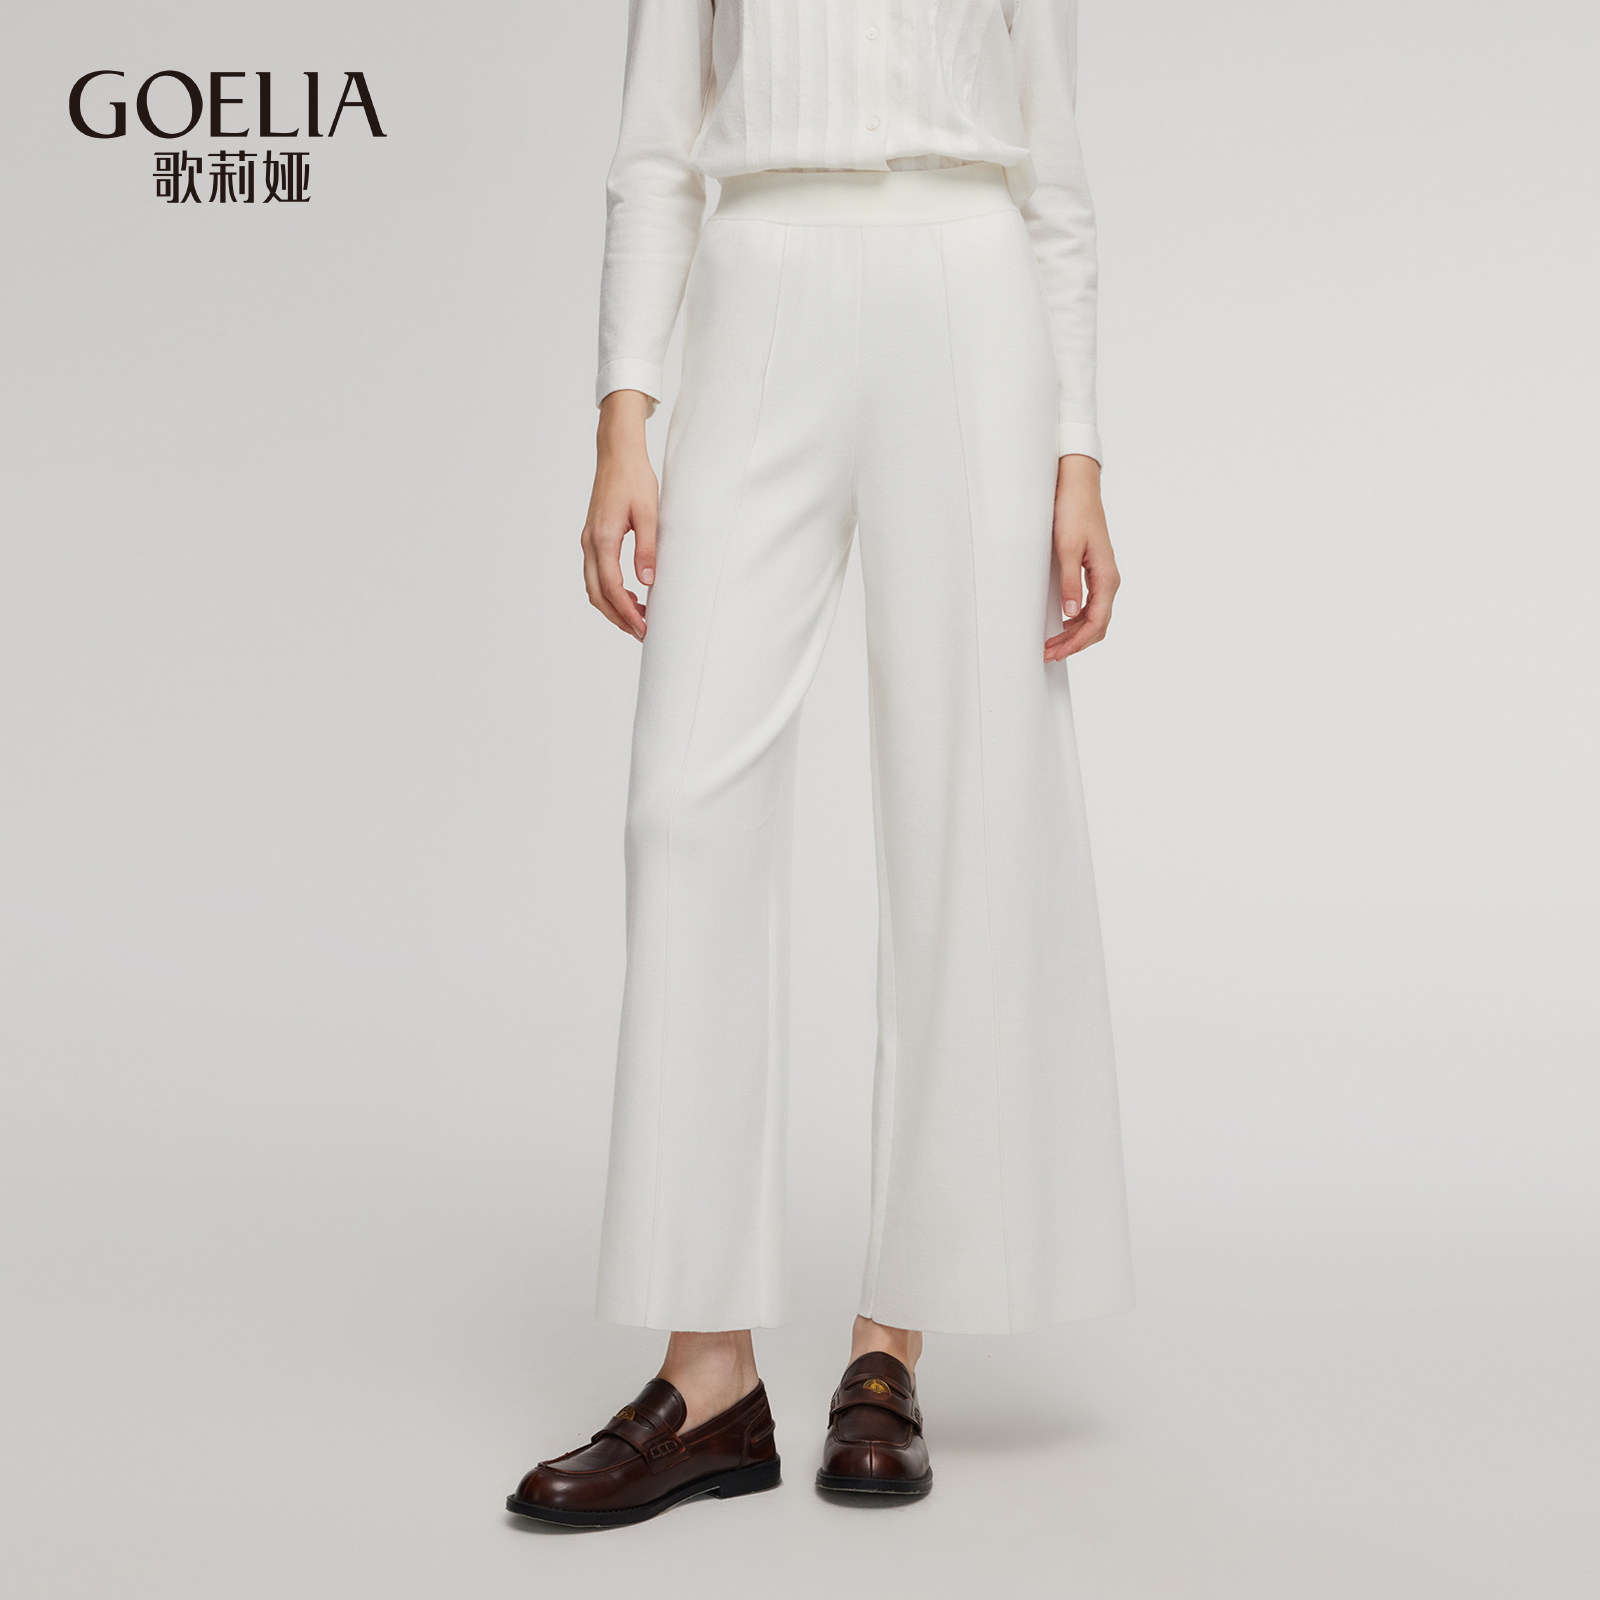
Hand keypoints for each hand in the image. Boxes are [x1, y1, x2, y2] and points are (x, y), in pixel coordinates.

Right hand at [582, 390, 657, 639]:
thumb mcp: (649, 513)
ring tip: (638, 618)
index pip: (612, 588)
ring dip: (613, 607)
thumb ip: (647, 548)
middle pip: (597, 594)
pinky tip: (631, 595)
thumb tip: (648, 581)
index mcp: (603, 538)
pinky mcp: (593, 538)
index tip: (644, 627)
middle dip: (618, 617)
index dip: (627, 612)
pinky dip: (609, 592)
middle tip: (642, 632)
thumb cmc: (634, 479)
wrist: (617, 454)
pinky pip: (596, 574)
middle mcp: (590, 543)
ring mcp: (589, 541)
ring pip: (594, 587)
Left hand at [1045, 453, 1119, 661]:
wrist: (1078, 487)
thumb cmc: (1073, 512)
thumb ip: (1070, 583)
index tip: (1055, 653)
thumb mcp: (1066, 549)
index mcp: (1107, 577)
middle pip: (1098, 625)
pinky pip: (1091, 605)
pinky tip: (1062, 624)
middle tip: (1048, 654)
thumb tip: (1070, 615)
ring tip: (1052, 645)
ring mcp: (1103, 576)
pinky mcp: (1094, 571)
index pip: (1096, 622)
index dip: (1076, 642)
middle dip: (1074, 643)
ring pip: (1095, 617)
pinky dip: (1077, 620)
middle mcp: (1109, 580)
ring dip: (1075, 634)